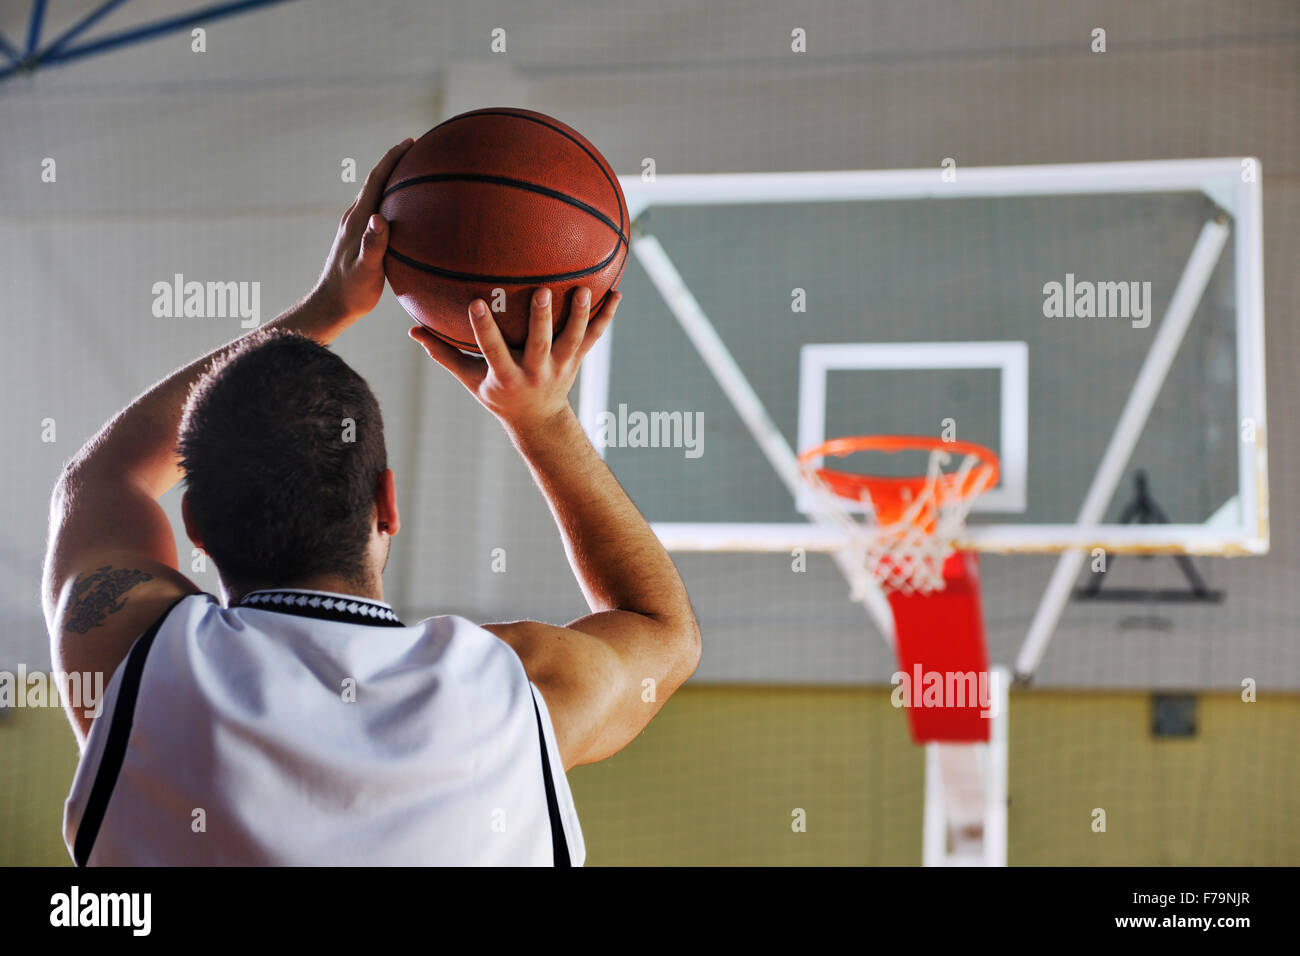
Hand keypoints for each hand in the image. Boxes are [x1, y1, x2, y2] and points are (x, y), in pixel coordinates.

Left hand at [311, 138, 413, 321]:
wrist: (332, 305)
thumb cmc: (351, 292)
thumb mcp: (365, 271)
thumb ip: (373, 245)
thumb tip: (380, 219)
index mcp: (358, 220)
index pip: (376, 180)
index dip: (392, 159)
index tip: (410, 142)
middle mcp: (356, 218)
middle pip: (377, 181)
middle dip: (396, 162)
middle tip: (418, 149)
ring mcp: (357, 228)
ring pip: (377, 195)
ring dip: (394, 180)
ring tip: (416, 173)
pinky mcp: (361, 239)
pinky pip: (380, 211)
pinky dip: (394, 202)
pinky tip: (407, 211)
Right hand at [409, 286, 620, 431]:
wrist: (537, 420)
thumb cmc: (497, 394)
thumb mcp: (470, 379)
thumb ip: (443, 354)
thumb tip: (412, 330)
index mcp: (506, 376)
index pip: (492, 350)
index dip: (484, 329)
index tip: (476, 304)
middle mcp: (535, 371)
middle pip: (540, 344)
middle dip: (541, 319)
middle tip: (542, 291)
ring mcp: (560, 366)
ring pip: (572, 339)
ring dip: (579, 315)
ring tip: (583, 288)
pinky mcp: (576, 360)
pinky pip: (593, 337)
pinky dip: (605, 317)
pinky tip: (617, 294)